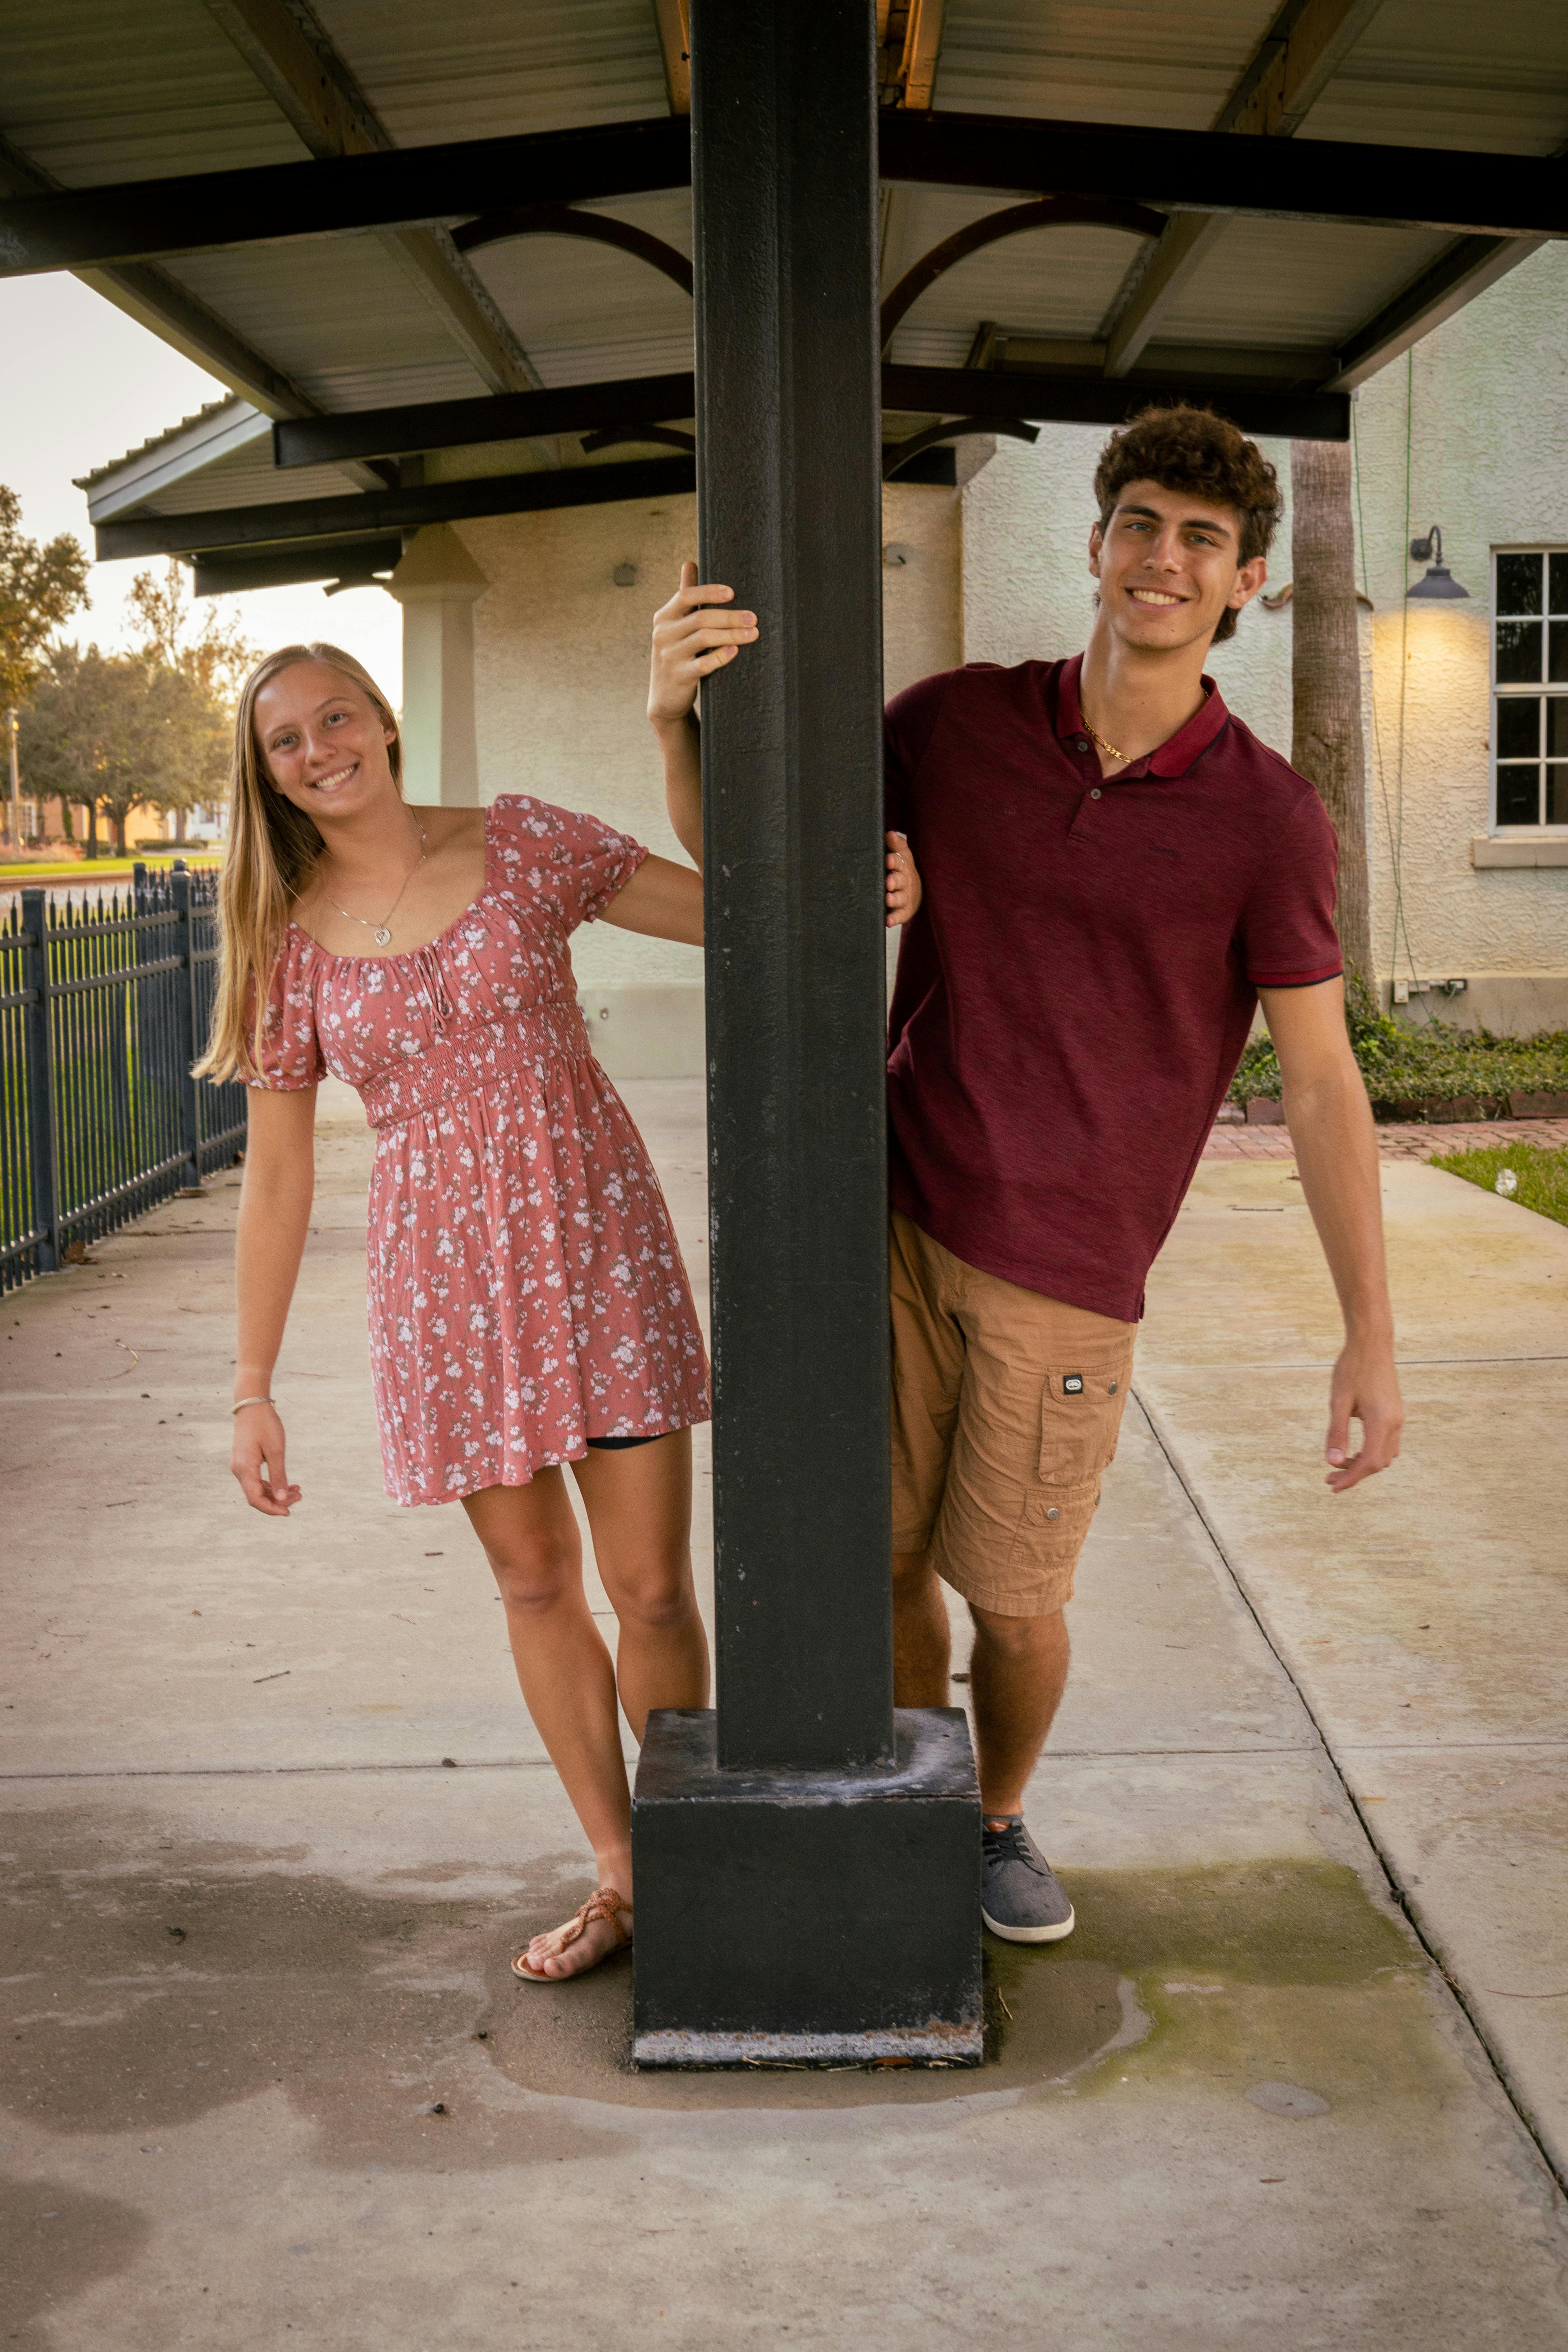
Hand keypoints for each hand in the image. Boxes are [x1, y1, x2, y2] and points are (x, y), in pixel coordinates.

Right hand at [231, 1401, 300, 1515]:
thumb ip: (278, 1476)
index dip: (271, 1509)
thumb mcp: (276, 1451)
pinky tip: (287, 1483)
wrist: (252, 1405)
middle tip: (299, 1497)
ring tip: (297, 1490)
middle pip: (256, 1496)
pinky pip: (257, 1480)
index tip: (289, 1512)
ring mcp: (241, 1466)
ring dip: (276, 1493)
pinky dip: (271, 1484)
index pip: (255, 1499)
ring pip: (257, 1489)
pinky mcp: (245, 1462)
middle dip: (277, 1501)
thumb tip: (281, 1499)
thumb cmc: (265, 1425)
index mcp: (245, 1469)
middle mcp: (239, 1470)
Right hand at [648, 561, 758, 728]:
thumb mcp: (675, 626)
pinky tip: (735, 651)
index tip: (732, 592)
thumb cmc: (677, 655)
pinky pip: (703, 664)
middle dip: (730, 617)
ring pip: (704, 639)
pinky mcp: (679, 676)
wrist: (665, 698)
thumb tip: (689, 563)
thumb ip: (684, 598)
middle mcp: (663, 634)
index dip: (709, 592)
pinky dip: (721, 656)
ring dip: (731, 634)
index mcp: (664, 617)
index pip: (685, 596)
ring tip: (753, 633)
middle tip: (753, 618)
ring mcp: (669, 656)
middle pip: (700, 618)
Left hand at [886, 832, 922, 927]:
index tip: (888, 860)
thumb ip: (895, 845)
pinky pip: (899, 916)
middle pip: (900, 881)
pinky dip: (894, 918)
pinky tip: (888, 921)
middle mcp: (905, 883)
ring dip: (894, 899)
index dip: (894, 861)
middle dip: (894, 881)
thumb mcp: (902, 855)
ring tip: (888, 899)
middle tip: (888, 882)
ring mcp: (905, 898)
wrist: (917, 891)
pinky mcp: (904, 912)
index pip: (899, 863)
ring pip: (900, 898)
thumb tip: (889, 833)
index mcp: (903, 867)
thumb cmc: (903, 870)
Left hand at [1324, 1332, 1402, 1492]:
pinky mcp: (1395, 1412)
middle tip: (1329, 1476)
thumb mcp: (1338, 1401)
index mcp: (1382, 1422)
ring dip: (1364, 1463)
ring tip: (1340, 1463)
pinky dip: (1371, 1451)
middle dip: (1355, 1473)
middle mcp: (1395, 1423)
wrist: (1371, 1343)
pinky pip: (1387, 1442)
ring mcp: (1398, 1417)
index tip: (1333, 1486)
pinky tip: (1353, 1448)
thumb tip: (1333, 1463)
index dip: (1351, 1479)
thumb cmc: (1351, 1369)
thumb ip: (1337, 1433)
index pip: (1369, 1463)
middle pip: (1378, 1463)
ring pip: (1385, 1454)